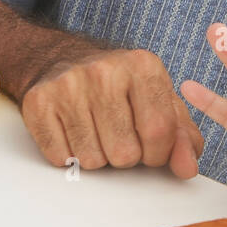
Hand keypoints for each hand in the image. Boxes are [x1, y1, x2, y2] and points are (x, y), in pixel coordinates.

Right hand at [20, 47, 203, 175]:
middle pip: (126, 153)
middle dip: (127, 157)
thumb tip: (187, 167)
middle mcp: (104, 71)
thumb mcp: (159, 100)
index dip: (160, 153)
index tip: (153, 149)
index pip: (160, 131)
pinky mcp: (38, 102)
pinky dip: (70, 155)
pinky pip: (61, 157)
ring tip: (97, 131)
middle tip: (120, 135)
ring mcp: (68, 85)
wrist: (64, 59)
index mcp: (143, 66)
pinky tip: (74, 131)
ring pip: (92, 160)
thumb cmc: (120, 86)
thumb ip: (181, 135)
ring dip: (98, 156)